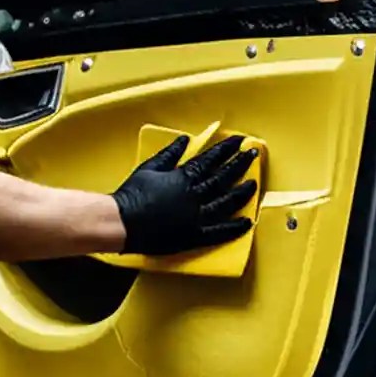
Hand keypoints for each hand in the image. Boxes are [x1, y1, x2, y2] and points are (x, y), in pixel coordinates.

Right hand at [111, 135, 258, 254]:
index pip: (210, 159)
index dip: (226, 149)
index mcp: (183, 177)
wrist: (122, 222)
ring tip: (253, 185)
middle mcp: (194, 195)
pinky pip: (219, 232)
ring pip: (226, 202)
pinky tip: (246, 222)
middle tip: (252, 155)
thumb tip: (184, 140)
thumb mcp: (150, 167)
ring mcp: (196, 216)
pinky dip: (234, 228)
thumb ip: (170, 153)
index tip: (238, 142)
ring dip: (241, 193)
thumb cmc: (132, 194)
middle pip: (223, 178)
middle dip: (239, 164)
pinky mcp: (194, 236)